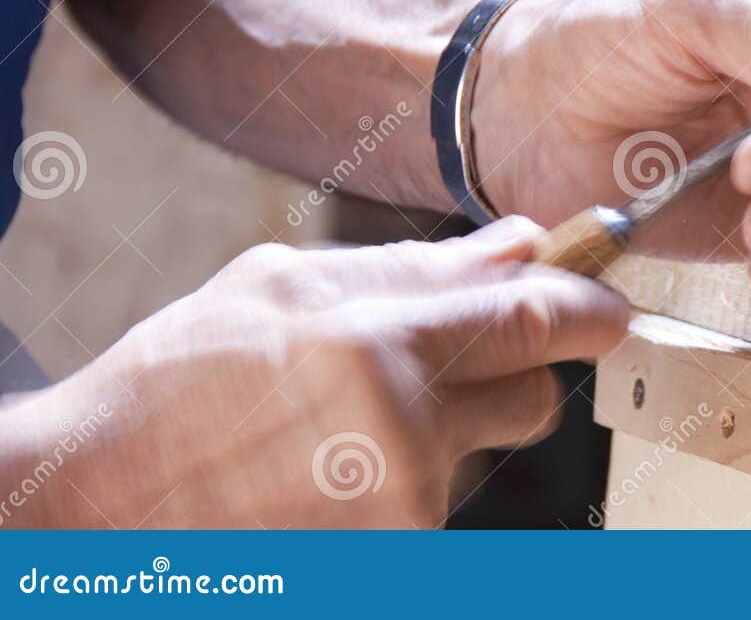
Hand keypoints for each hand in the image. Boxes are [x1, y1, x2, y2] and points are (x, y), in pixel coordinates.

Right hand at [0, 220, 626, 527]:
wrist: (91, 500)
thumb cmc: (180, 379)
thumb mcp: (288, 285)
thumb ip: (418, 266)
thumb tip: (521, 244)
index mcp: (378, 342)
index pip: (536, 321)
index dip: (591, 310)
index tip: (611, 304)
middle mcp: (403, 430)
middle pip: (536, 400)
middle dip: (518, 374)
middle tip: (457, 360)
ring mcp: (398, 506)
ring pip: (478, 451)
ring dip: (444, 428)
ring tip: (345, 421)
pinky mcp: (390, 554)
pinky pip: (435, 500)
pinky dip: (402, 479)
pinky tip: (330, 468)